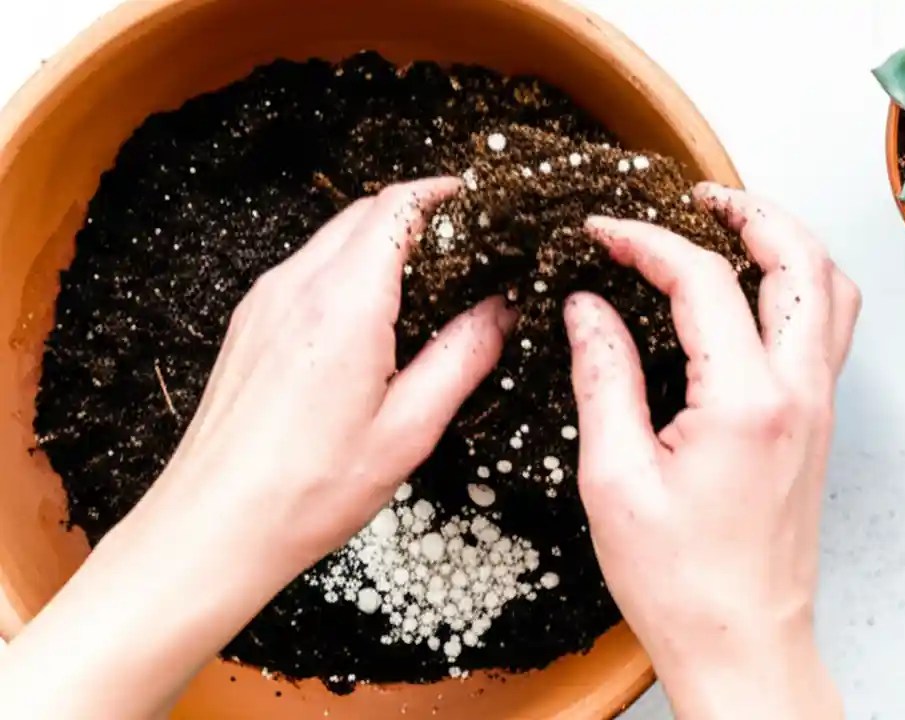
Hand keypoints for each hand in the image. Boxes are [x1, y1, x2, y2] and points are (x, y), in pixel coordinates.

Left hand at [142, 176, 513, 572]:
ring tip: (425, 282)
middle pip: (363, 214)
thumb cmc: (308, 489)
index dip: (441, 194)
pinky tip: (370, 319)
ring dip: (379, 243)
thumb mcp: (410, 428)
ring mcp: (264, 303)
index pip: (396, 207)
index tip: (474, 198)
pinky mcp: (248, 326)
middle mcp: (296, 287)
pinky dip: (345, 272)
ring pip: (331, 241)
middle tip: (463, 242)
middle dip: (416, 214)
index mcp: (344, 303)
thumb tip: (501, 309)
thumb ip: (463, 355)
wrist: (214, 525)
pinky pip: (305, 272)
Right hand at [565, 184, 858, 719]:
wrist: (744, 644)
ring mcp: (818, 407)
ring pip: (831, 288)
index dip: (645, 240)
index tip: (601, 233)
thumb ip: (603, 377)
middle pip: (800, 258)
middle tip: (695, 195)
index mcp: (746, 401)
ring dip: (788, 241)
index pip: (702, 279)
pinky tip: (753, 293)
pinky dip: (799, 285)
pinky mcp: (817, 424)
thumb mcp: (614, 479)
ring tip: (733, 225)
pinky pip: (828, 327)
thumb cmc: (682, 583)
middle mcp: (798, 392)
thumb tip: (587, 308)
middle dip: (749, 209)